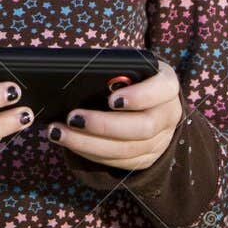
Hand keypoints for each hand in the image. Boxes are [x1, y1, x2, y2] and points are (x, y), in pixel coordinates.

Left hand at [46, 57, 181, 170]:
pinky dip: (89, 153)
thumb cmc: (127, 76)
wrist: (142, 100)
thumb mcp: (124, 66)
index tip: (111, 99)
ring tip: (58, 131)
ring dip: (88, 143)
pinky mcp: (145, 158)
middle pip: (143, 127)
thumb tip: (79, 74)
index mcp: (166, 85)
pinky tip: (69, 142)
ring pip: (127, 149)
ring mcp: (160, 140)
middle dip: (104, 125)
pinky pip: (118, 161)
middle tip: (73, 118)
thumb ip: (110, 69)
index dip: (140, 96)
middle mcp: (168, 115)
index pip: (163, 90)